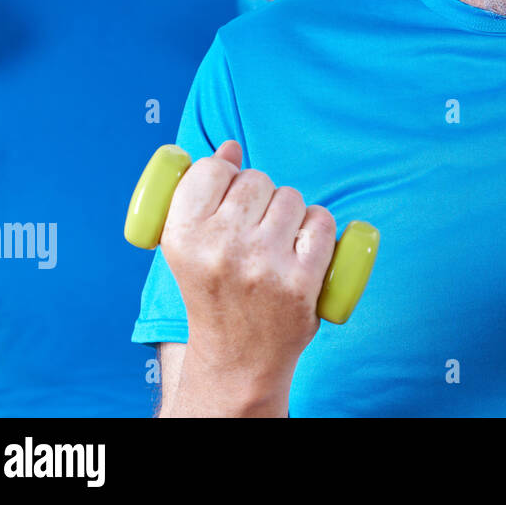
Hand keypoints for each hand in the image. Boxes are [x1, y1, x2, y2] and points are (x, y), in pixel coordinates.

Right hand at [159, 141, 336, 387]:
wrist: (238, 358)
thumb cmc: (215, 291)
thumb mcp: (190, 247)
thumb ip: (203, 192)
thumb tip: (230, 147)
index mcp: (182, 236)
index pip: (213, 169)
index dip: (226, 177)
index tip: (226, 200)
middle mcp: (221, 248)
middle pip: (257, 180)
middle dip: (260, 197)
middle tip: (253, 231)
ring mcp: (264, 265)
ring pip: (292, 197)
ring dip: (291, 212)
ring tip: (276, 244)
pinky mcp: (302, 280)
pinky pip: (323, 221)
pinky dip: (319, 228)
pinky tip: (304, 249)